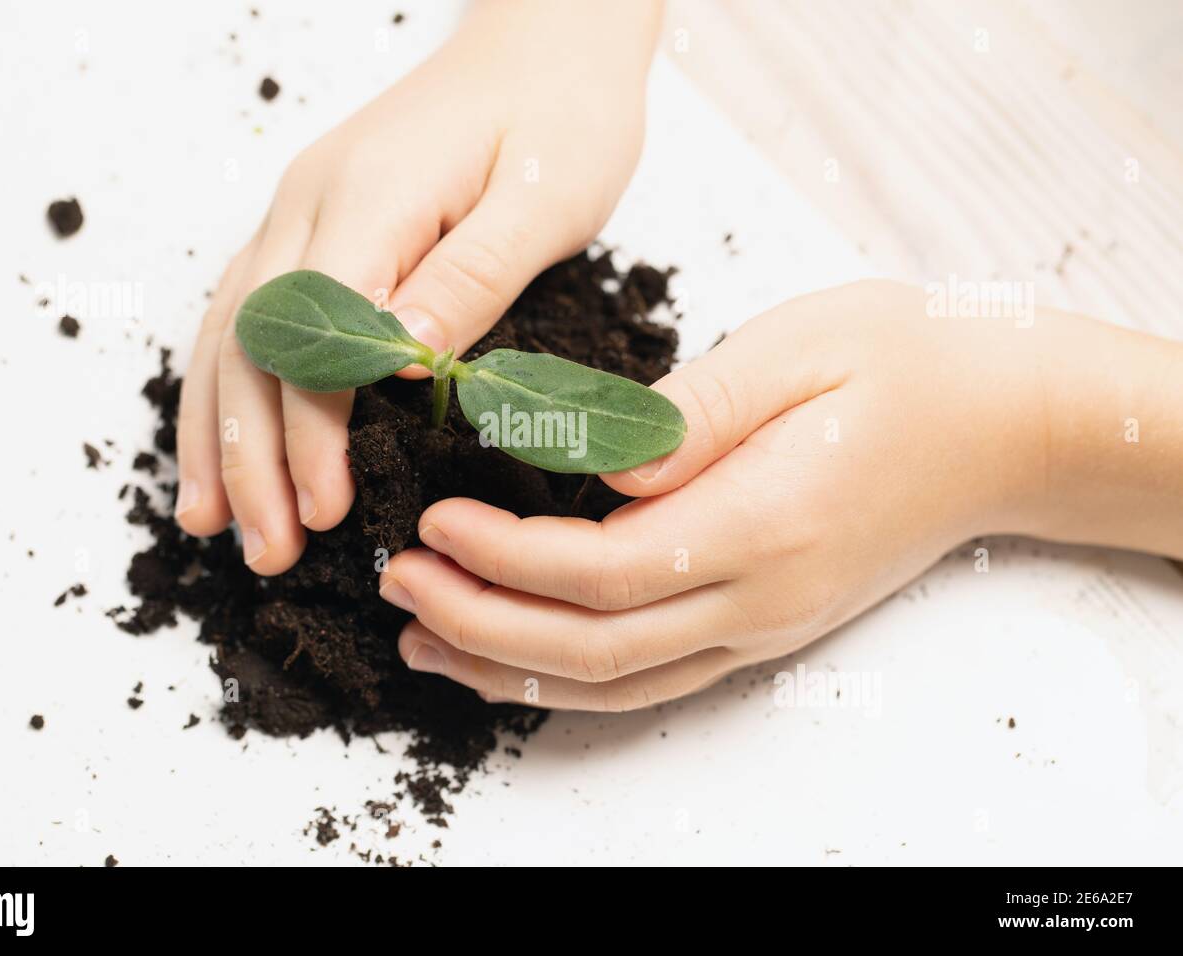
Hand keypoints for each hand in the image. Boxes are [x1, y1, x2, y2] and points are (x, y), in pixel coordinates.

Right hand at [175, 0, 661, 573]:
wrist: (546, 41)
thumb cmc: (562, 116)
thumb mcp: (542, 199)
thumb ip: (469, 281)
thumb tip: (400, 364)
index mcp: (371, 198)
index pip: (314, 336)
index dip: (311, 432)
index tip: (327, 511)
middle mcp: (310, 203)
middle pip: (251, 345)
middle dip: (251, 456)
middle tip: (269, 553)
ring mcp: (299, 210)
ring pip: (229, 333)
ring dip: (218, 433)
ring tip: (212, 524)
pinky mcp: (310, 225)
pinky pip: (244, 314)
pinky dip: (224, 387)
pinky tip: (219, 444)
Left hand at [379, 279, 1182, 710]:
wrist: (1005, 426)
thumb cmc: (905, 366)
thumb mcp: (796, 349)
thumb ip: (690, 415)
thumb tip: (596, 467)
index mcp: (761, 523)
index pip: (602, 570)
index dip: (504, 558)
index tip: (432, 523)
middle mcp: (759, 597)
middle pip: (593, 647)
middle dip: (481, 622)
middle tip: (398, 583)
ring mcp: (764, 624)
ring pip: (617, 682)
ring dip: (512, 667)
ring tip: (425, 639)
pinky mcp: (764, 623)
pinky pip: (651, 675)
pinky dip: (571, 676)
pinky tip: (517, 655)